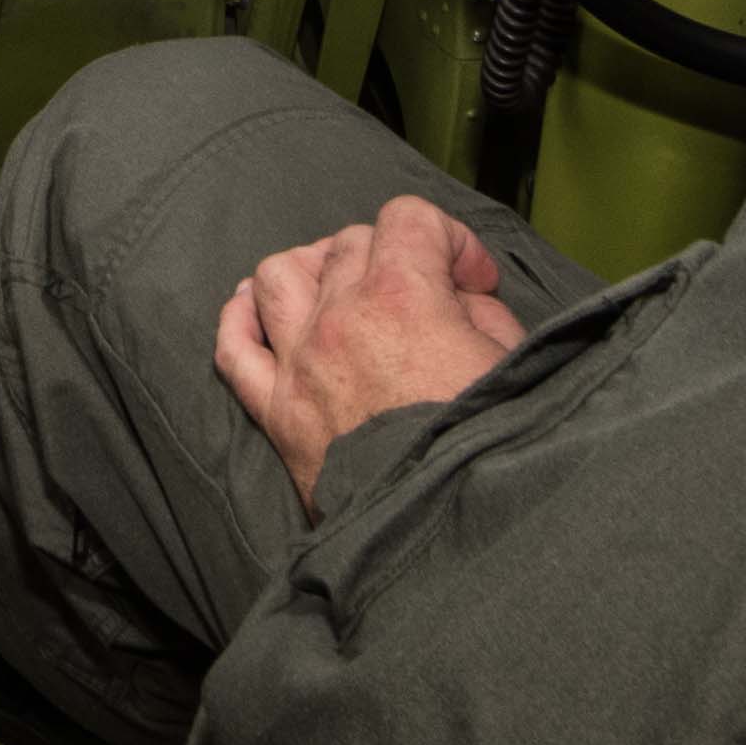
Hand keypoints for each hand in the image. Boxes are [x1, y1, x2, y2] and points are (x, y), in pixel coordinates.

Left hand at [211, 197, 530, 506]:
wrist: (449, 527)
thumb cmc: (492, 442)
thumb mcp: (512, 361)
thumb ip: (480, 313)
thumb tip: (456, 300)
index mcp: (402, 294)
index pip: (407, 217)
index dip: (446, 238)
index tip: (471, 281)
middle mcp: (340, 317)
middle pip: (345, 245)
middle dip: (389, 257)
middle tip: (423, 298)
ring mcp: (299, 363)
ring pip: (277, 277)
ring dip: (310, 271)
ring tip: (338, 291)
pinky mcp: (276, 414)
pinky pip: (233, 350)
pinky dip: (240, 321)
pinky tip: (255, 313)